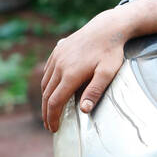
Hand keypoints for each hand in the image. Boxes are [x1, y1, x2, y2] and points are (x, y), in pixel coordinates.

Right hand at [40, 9, 129, 132]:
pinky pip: (48, 71)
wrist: (108, 27)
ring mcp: (57, 57)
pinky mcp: (58, 51)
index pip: (55, 101)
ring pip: (45, 83)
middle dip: (46, 112)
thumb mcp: (108, 72)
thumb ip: (95, 91)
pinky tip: (51, 91)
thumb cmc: (111, 51)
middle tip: (49, 126)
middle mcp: (59, 66)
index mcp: (70, 74)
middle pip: (47, 95)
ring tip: (49, 111)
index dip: (52, 117)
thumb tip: (83, 110)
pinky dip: (47, 84)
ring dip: (45, 99)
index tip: (54, 129)